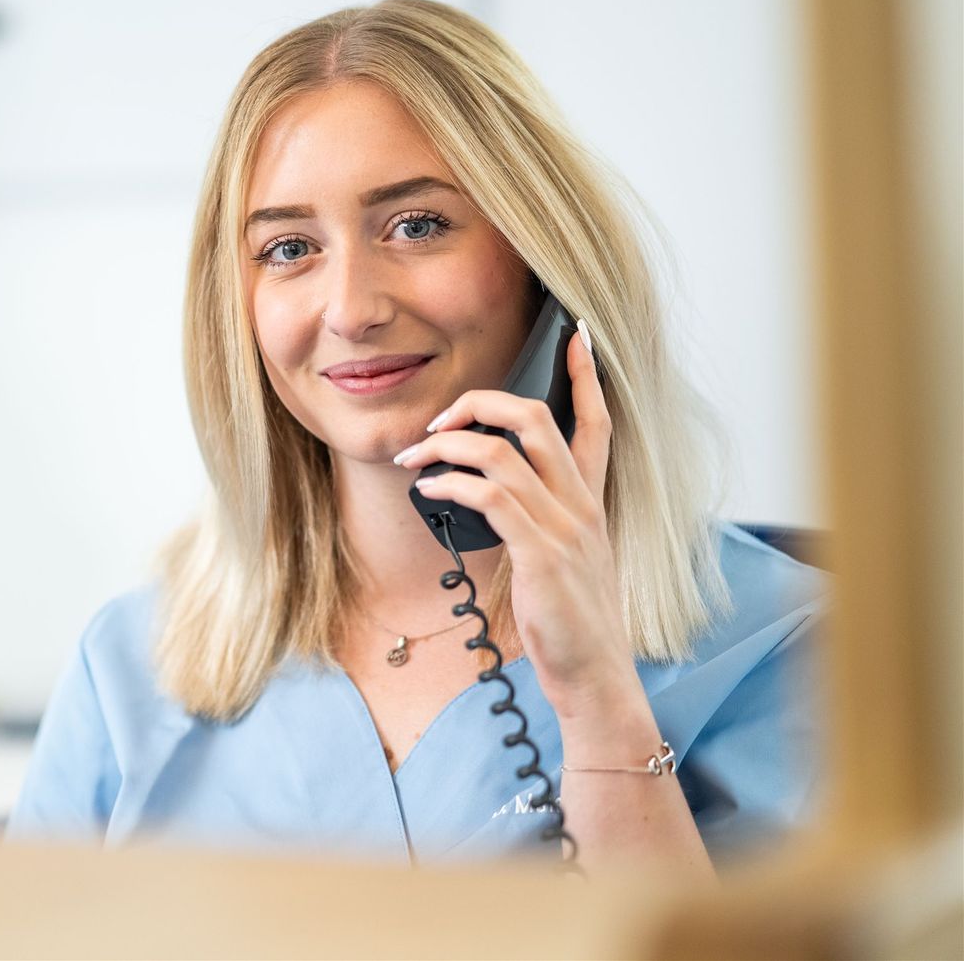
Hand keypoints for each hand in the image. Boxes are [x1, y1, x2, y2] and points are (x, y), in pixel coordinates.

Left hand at [391, 324, 637, 717]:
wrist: (594, 675)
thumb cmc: (571, 622)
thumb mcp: (565, 560)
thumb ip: (541, 521)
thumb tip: (489, 495)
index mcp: (591, 501)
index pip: (597, 423)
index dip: (585, 376)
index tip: (576, 335)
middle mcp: (582, 505)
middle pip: (536, 418)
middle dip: (479, 402)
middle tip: (437, 420)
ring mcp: (564, 527)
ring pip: (501, 451)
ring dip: (445, 446)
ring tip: (413, 459)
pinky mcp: (542, 554)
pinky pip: (489, 497)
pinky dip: (448, 484)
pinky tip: (426, 492)